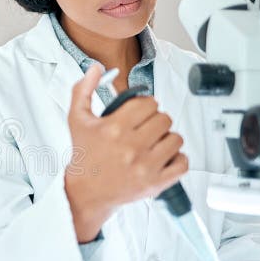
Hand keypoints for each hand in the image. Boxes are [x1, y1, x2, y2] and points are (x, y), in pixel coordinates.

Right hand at [64, 65, 187, 240]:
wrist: (86, 192)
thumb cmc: (84, 155)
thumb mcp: (77, 119)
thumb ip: (83, 90)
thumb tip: (96, 68)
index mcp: (114, 128)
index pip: (148, 103)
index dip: (144, 106)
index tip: (138, 114)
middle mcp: (131, 147)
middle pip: (164, 119)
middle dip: (155, 121)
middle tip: (144, 129)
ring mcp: (145, 167)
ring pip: (176, 139)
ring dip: (166, 139)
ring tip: (152, 143)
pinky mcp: (155, 183)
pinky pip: (182, 163)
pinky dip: (176, 159)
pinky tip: (162, 158)